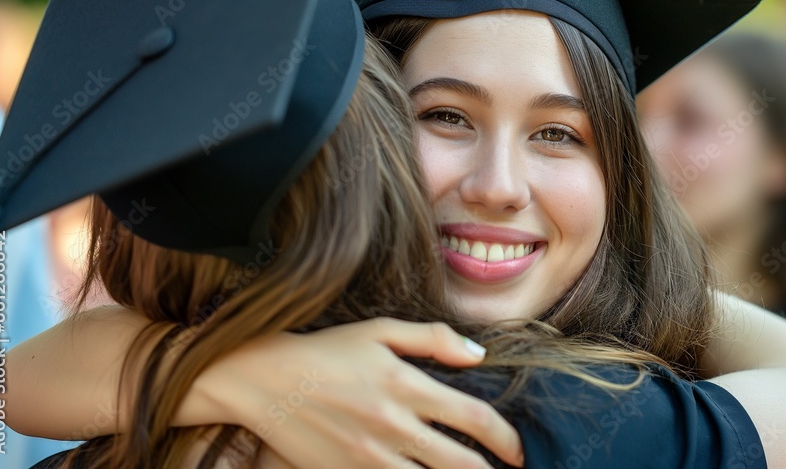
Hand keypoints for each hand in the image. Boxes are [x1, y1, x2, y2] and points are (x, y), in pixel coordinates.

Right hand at [197, 318, 523, 468]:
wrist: (266, 380)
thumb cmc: (327, 351)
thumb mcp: (380, 331)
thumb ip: (433, 339)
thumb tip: (479, 355)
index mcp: (406, 385)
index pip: (475, 418)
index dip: (507, 438)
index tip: (519, 450)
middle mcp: (392, 425)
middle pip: (462, 464)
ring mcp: (370, 457)